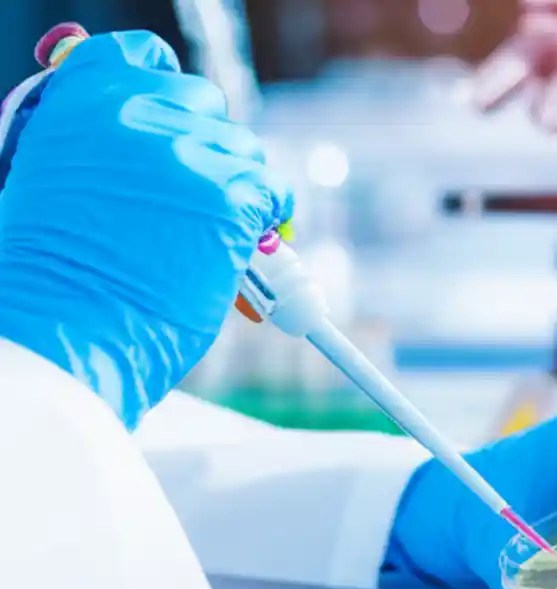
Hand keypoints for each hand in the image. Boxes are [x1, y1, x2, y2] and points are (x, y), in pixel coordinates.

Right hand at [0, 31, 290, 428]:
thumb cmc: (51, 274)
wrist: (62, 328)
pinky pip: (273, 192)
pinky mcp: (231, 195)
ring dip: (240, 188)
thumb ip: (102, 147)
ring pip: (245, 152)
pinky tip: (250, 246)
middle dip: (208, 150)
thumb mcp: (53, 181)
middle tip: (198, 200)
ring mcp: (188, 151)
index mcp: (80, 98)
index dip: (167, 90)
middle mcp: (137, 110)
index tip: (178, 121)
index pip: (143, 57)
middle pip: (206, 107)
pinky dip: (269, 219)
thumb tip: (154, 142)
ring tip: (214, 235)